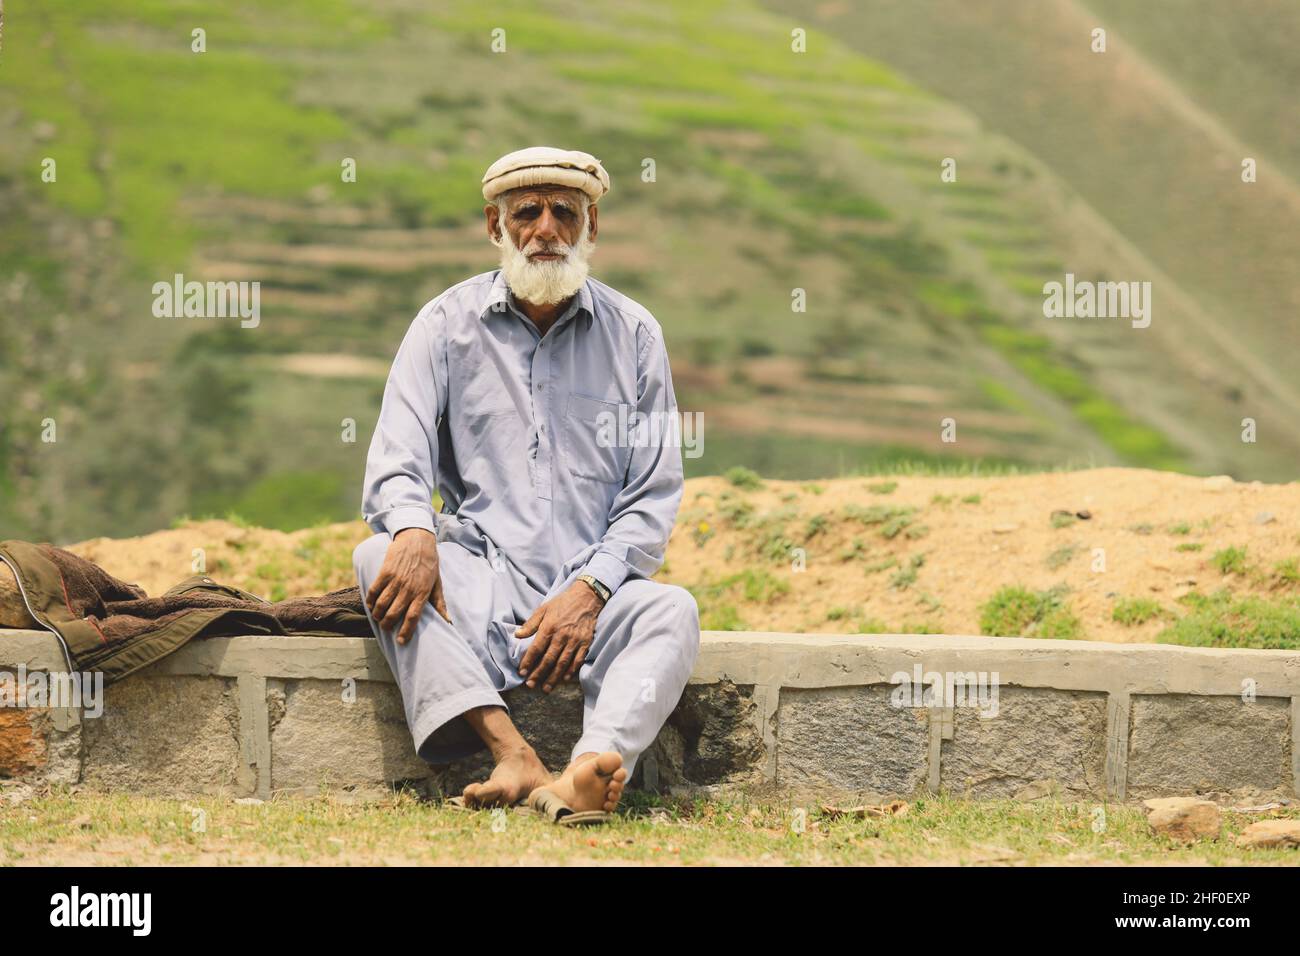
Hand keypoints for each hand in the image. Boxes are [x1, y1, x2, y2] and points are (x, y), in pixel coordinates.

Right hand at [365, 528, 449, 644]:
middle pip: (395, 613)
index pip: (413, 616)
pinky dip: (371, 599)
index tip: (401, 641)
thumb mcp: (437, 582)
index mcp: (423, 592)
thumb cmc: (429, 562)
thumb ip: (439, 602)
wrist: (417, 539)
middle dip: (388, 624)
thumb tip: (448, 620)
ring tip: (377, 618)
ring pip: (383, 603)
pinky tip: (370, 604)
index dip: (406, 631)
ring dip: (378, 614)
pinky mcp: (386, 571)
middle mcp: (409, 588)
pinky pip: (375, 590)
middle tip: (385, 628)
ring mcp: (397, 580)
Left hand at [515, 581, 603, 691]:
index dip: (528, 662)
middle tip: (531, 685)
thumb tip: (517, 635)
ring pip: (562, 663)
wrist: (587, 596)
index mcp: (549, 627)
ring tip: (546, 688)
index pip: (536, 649)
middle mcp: (562, 636)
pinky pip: (578, 660)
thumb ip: (530, 624)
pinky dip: (571, 670)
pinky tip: (564, 678)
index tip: (522, 672)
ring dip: (553, 677)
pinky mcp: (585, 642)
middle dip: (539, 674)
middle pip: (548, 659)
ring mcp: (575, 640)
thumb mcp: (543, 609)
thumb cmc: (563, 602)